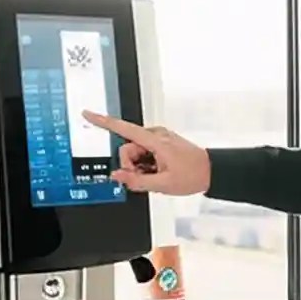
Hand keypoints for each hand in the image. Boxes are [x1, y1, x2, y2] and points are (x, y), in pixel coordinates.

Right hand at [81, 111, 210, 194]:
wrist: (212, 171)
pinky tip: (157, 172)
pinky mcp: (160, 143)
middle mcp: (155, 135)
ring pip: (135, 152)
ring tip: (156, 176)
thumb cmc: (193, 174)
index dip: (103, 122)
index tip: (88, 114)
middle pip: (128, 148)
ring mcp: (158, 138)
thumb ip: (137, 181)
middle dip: (131, 166)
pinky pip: (143, 153)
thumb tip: (117, 176)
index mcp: (155, 141)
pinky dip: (145, 164)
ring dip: (139, 167)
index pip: (123, 129)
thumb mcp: (163, 184)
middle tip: (145, 179)